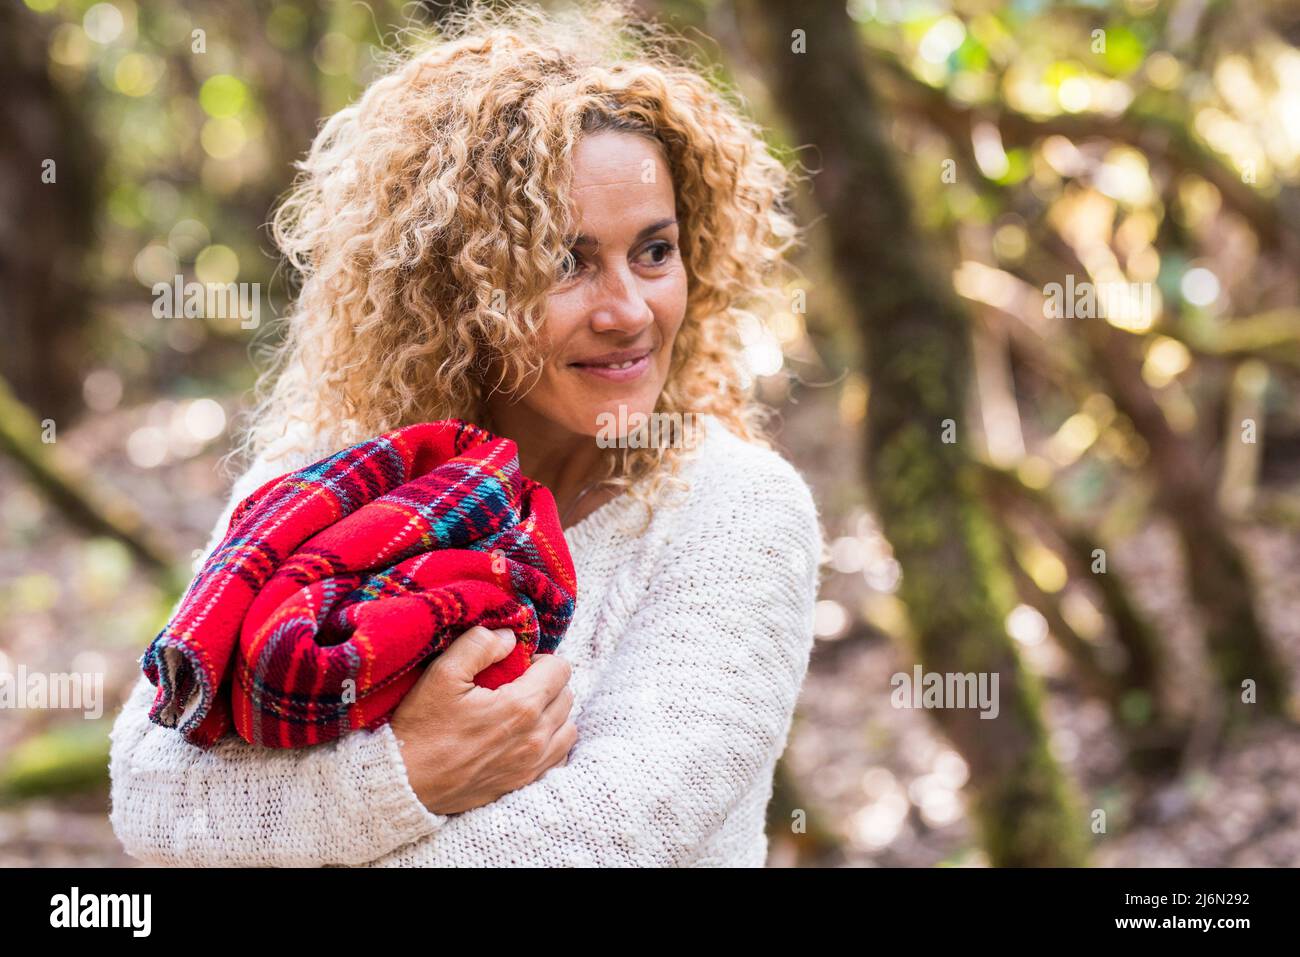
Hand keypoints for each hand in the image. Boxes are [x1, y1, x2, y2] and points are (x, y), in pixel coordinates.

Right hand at [389, 626, 576, 814]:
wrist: (406, 784)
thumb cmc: (422, 728)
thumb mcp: (442, 674)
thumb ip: (479, 645)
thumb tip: (509, 638)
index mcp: (521, 707)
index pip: (560, 669)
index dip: (539, 660)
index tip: (516, 665)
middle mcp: (535, 738)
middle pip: (566, 696)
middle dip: (546, 684)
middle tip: (516, 685)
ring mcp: (533, 765)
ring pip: (567, 727)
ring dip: (552, 713)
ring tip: (522, 710)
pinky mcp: (525, 783)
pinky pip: (559, 757)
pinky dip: (551, 743)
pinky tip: (525, 737)